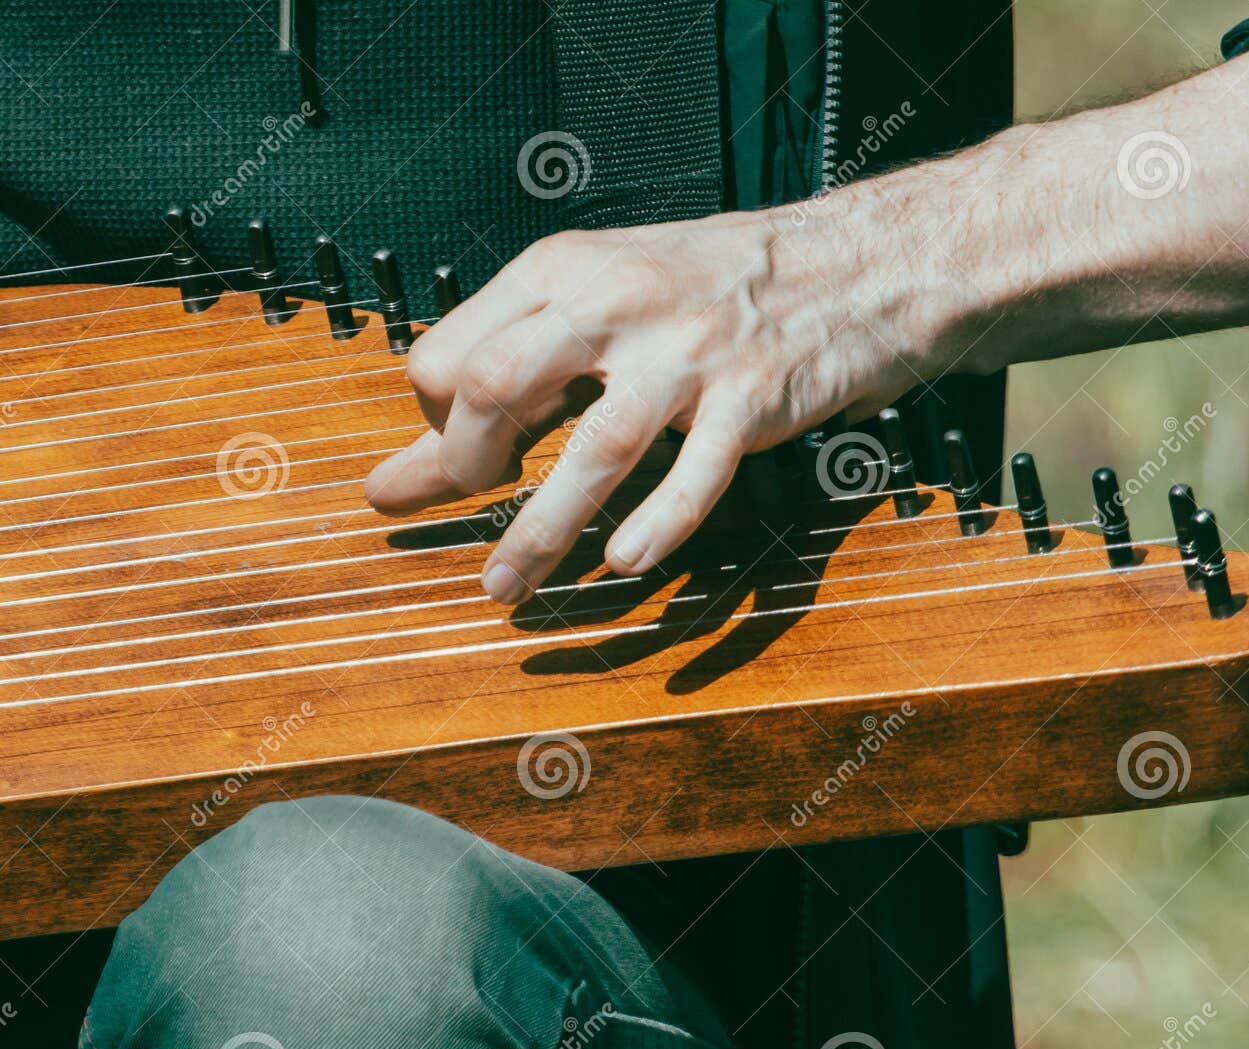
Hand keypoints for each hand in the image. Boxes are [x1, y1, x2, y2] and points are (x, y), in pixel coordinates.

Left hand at [363, 200, 956, 604]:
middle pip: (501, 385)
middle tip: (474, 504)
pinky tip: (626, 561)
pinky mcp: (751, 396)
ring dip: (542, 528)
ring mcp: (688, 351)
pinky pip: (697, 471)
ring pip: (597, 446)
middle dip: (466, 465)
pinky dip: (660, 522)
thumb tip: (403, 474)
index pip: (451, 352)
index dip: (433, 421)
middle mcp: (617, 302)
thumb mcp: (597, 301)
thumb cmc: (707, 287)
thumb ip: (509, 375)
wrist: (846, 262)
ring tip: (507, 586)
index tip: (457, 455)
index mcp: (562, 270)